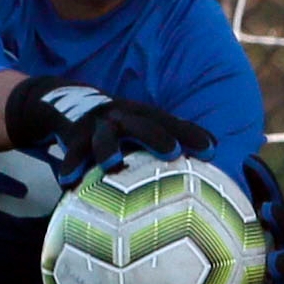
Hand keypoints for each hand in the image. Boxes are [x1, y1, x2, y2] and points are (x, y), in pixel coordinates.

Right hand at [4, 77, 216, 185]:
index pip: (173, 123)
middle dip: (157, 136)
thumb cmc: (119, 127)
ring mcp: (97, 125)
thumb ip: (171, 139)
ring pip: (104, 136)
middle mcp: (122, 117)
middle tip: (173, 152)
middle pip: (142, 124)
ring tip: (112, 163)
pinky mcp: (74, 136)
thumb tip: (214, 154)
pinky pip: (72, 151)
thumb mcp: (142, 126)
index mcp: (144, 116)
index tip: (211, 151)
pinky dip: (71, 164)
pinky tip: (69, 181)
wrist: (69, 102)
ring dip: (108, 148)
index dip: (192, 135)